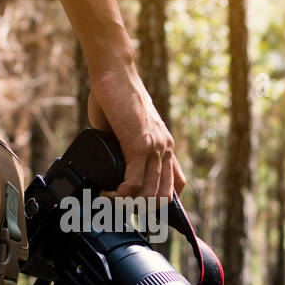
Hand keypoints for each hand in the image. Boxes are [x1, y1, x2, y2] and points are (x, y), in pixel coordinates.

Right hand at [86, 64, 184, 200]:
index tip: (143, 211)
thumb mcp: (128, 129)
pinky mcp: (139, 145)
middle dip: (141, 210)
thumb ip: (125, 150)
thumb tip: (112, 170)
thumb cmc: (117, 98)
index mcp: (164, 146)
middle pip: (164, 197)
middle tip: (119, 208)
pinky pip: (134, 183)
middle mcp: (165, 149)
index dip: (162, 204)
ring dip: (128, 204)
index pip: (176, 186)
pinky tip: (108, 192)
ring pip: (150, 195)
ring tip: (109, 200)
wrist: (116, 73)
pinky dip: (119, 194)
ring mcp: (155, 148)